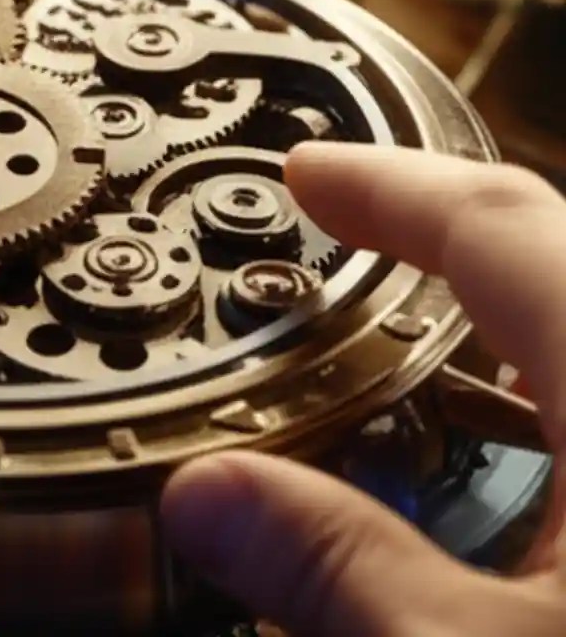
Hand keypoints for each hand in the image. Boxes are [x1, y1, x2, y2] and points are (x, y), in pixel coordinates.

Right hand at [161, 143, 565, 635]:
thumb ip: (339, 569)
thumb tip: (207, 496)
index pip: (503, 228)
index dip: (390, 186)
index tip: (309, 169)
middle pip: (547, 260)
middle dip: (439, 235)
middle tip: (336, 239)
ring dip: (485, 321)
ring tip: (383, 349)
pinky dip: (525, 404)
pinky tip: (472, 470)